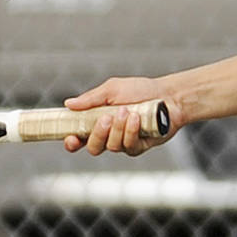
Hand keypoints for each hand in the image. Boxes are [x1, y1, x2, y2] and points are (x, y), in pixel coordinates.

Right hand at [62, 78, 179, 156]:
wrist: (168, 95)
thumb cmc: (140, 90)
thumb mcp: (112, 89)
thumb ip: (91, 99)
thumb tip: (69, 104)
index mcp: (97, 121)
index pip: (79, 138)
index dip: (72, 142)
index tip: (71, 138)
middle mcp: (109, 135)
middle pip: (93, 147)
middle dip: (97, 134)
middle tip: (105, 119)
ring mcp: (124, 142)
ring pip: (112, 146)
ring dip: (118, 129)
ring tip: (127, 111)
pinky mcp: (138, 147)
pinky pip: (129, 146)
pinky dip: (131, 131)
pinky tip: (136, 119)